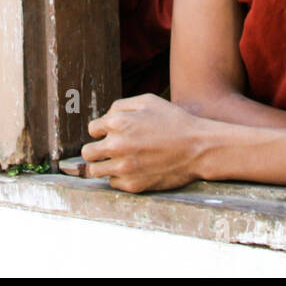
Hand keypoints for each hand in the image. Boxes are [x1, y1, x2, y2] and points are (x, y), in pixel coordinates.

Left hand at [81, 94, 210, 192]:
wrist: (198, 148)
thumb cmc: (174, 121)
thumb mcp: (148, 101)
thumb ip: (120, 106)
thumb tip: (104, 118)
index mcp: (118, 123)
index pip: (92, 130)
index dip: (102, 131)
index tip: (111, 134)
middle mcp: (116, 146)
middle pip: (87, 153)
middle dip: (96, 150)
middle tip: (109, 150)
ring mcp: (123, 167)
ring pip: (95, 171)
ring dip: (103, 166)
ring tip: (118, 161)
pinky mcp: (133, 184)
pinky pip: (112, 183)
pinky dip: (119, 177)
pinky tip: (133, 169)